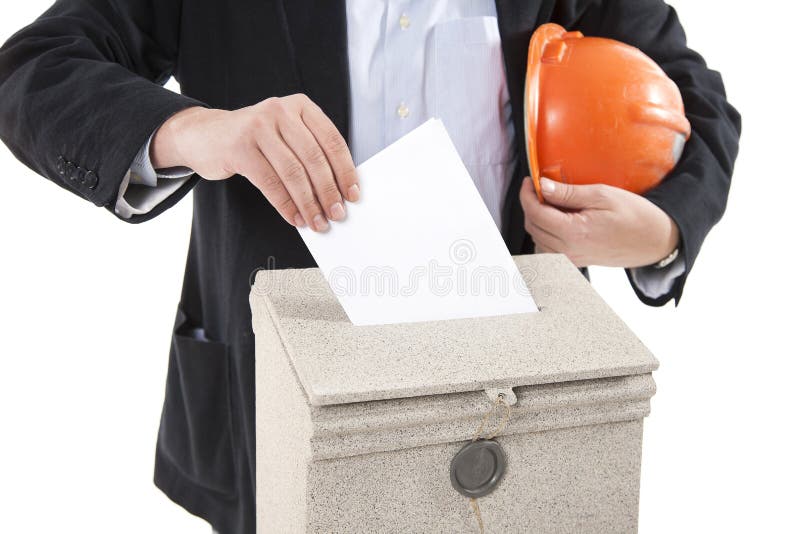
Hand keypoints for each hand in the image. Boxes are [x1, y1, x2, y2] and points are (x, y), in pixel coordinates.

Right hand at [150, 95, 359, 231]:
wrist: (205, 134)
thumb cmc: (255, 139)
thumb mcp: (286, 134)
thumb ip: (310, 152)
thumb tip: (339, 191)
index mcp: (300, 105)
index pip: (332, 140)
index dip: (345, 171)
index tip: (353, 195)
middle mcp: (280, 111)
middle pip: (314, 158)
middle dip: (328, 192)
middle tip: (337, 214)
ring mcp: (258, 127)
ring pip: (293, 173)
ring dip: (309, 203)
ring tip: (317, 222)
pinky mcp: (239, 147)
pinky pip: (270, 183)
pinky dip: (286, 205)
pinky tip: (295, 218)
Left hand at [520, 177, 679, 267]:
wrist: (654, 240)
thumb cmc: (634, 216)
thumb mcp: (602, 195)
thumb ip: (569, 193)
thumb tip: (543, 186)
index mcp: (573, 232)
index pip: (535, 212)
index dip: (527, 194)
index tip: (530, 181)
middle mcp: (568, 250)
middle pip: (532, 226)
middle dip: (531, 204)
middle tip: (540, 188)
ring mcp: (570, 259)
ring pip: (537, 238)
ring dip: (537, 219)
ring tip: (550, 203)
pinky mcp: (574, 262)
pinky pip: (547, 249)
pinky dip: (545, 233)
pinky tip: (557, 220)